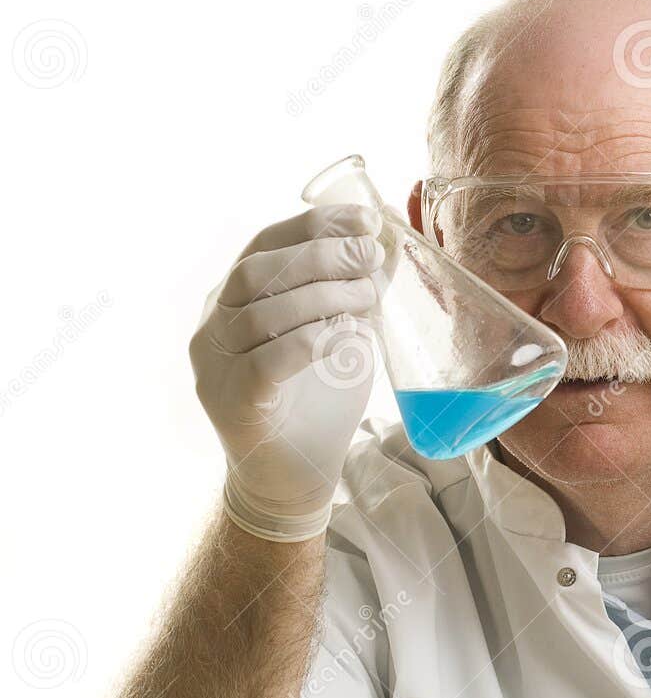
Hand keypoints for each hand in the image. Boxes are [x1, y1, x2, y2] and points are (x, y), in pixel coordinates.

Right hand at [191, 205, 382, 541]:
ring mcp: (214, 363)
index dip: (314, 225)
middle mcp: (214, 324)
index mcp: (235, 299)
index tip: (364, 219)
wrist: (292, 478)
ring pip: (261, 311)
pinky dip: (310, 343)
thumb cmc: (316, 401)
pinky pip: (267, 361)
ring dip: (322, 296)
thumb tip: (390, 243)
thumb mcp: (343, 336)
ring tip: (368, 297)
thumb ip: (356, 293)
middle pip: (258, 271)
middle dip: (320, 255)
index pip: (265, 244)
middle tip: (370, 256)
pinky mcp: (231, 400)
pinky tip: (345, 339)